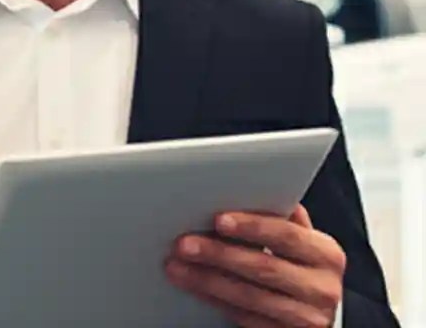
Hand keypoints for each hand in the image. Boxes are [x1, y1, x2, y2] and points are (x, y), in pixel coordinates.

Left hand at [166, 205, 344, 327]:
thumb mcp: (301, 244)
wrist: (314, 314)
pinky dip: (214, 300)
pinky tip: (194, 287)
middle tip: (185, 243)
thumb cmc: (302, 270)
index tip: (219, 220)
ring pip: (250, 296)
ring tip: (177, 266)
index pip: (288, 235)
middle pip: (264, 267)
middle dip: (219, 253)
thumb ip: (282, 220)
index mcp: (326, 254)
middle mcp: (322, 287)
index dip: (252, 226)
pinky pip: (244, 318)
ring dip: (207, 280)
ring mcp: (307, 316)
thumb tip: (252, 188)